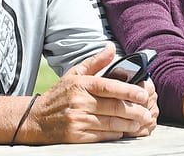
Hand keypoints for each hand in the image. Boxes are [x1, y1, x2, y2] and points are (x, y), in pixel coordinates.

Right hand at [22, 44, 155, 143]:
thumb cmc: (59, 95)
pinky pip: (103, 136)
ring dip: (129, 125)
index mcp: (80, 84)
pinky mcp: (76, 136)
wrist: (36, 119)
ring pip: (111, 123)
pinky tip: (123, 131)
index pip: (109, 86)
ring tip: (140, 123)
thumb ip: (95, 62)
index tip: (144, 94)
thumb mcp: (74, 74)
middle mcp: (79, 102)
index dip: (129, 90)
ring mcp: (77, 120)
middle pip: (114, 107)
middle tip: (148, 113)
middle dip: (135, 111)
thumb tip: (111, 47)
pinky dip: (116, 134)